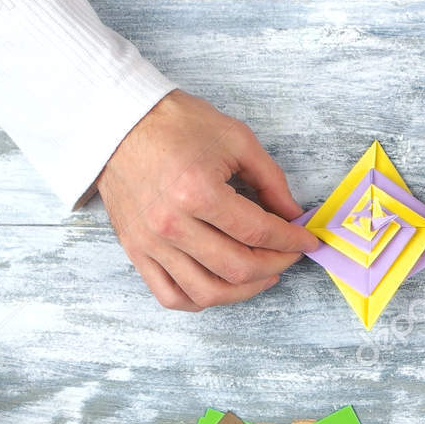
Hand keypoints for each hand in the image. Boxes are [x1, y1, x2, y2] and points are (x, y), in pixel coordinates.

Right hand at [97, 91, 318, 310]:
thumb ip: (271, 180)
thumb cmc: (175, 124)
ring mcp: (151, 243)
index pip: (259, 232)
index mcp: (197, 191)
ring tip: (263, 275)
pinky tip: (222, 286)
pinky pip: (171, 296)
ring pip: (208, 292)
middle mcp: (172, 224)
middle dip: (276, 265)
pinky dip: (201, 300)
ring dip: (245, 290)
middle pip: (238, 268)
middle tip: (289, 254)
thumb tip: (292, 215)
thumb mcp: (235, 139)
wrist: (118, 122)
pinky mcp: (136, 252)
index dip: (292, 240)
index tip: (307, 239)